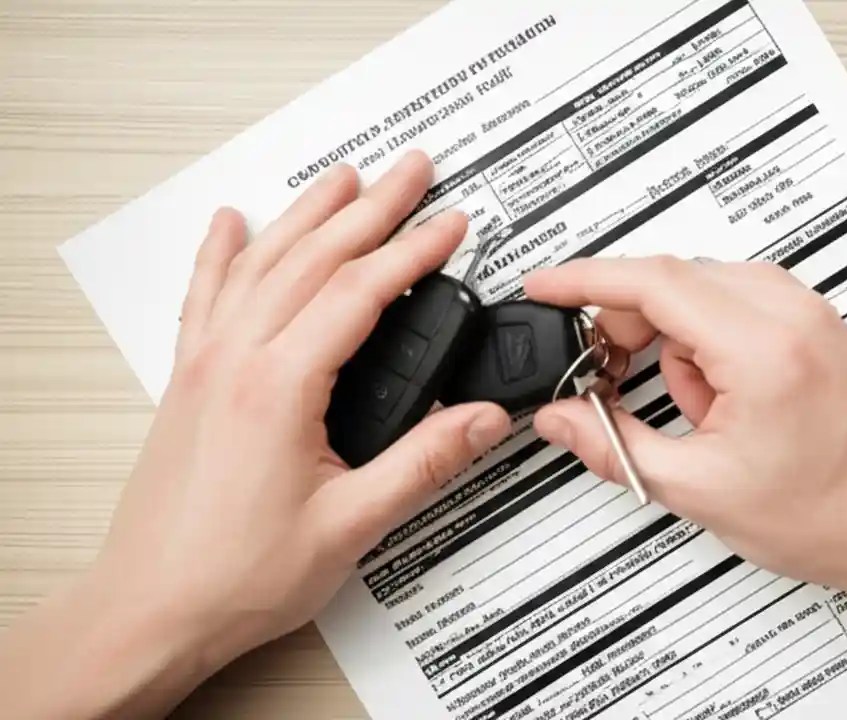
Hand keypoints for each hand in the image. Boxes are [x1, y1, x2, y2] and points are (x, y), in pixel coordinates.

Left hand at [0, 151, 510, 718]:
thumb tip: (480, 420)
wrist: (150, 608)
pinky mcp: (188, 382)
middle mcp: (234, 362)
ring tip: (344, 179)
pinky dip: (221, 252)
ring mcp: (204, 366)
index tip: (450, 225)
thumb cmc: (233, 576)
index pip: (359, 293)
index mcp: (277, 388)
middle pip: (312, 257)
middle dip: (371, 207)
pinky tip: (229, 224)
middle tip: (412, 171)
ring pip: (261, 262)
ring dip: (307, 214)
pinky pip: (205, 295)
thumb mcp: (350, 524)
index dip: (413, 252)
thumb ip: (423, 463)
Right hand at [523, 256, 846, 592]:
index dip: (582, 280)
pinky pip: (737, 310)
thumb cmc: (842, 514)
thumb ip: (616, 447)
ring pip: (703, 294)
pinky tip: (723, 407)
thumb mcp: (705, 491)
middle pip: (673, 280)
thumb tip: (565, 420)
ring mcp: (809, 315)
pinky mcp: (817, 327)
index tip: (544, 288)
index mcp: (763, 347)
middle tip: (608, 380)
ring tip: (698, 418)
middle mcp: (791, 314)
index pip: (651, 280)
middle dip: (627, 325)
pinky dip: (710, 346)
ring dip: (674, 342)